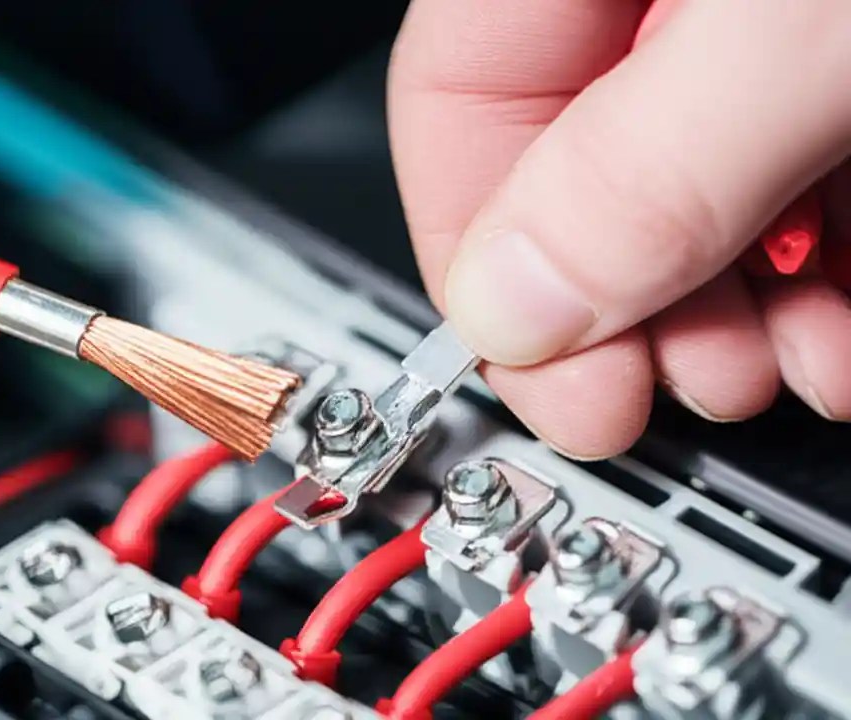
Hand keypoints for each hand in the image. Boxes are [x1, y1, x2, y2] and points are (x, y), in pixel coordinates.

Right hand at [388, 0, 850, 458]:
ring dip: (743, 306)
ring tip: (800, 359)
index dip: (484, 265)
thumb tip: (512, 311)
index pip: (453, 101)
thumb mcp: (794, 32)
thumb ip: (645, 163)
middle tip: (690, 382)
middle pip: (575, 165)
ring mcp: (744, 20)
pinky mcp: (830, 54)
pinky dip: (821, 263)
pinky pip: (796, 170)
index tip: (551, 383)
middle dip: (640, 305)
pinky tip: (843, 313)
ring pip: (695, 184)